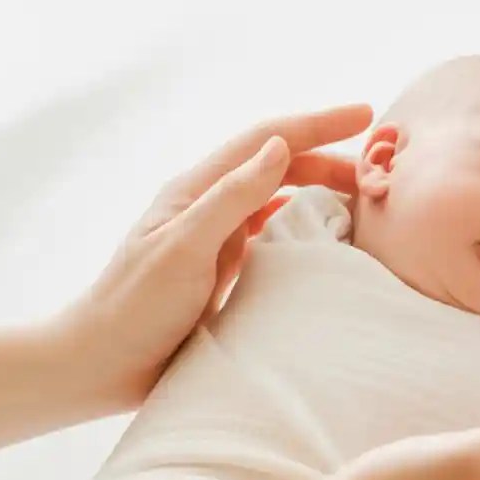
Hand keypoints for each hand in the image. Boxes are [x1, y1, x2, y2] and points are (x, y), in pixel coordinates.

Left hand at [62, 104, 369, 405]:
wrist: (100, 365)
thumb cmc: (135, 306)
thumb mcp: (183, 247)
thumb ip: (232, 197)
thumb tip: (280, 147)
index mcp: (197, 189)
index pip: (268, 140)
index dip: (319, 124)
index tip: (367, 114)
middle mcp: (210, 205)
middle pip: (280, 165)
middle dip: (330, 157)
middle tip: (379, 170)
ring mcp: (217, 237)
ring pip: (280, 197)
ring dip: (321, 188)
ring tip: (363, 195)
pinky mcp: (224, 269)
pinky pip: (275, 233)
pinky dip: (307, 225)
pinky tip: (326, 235)